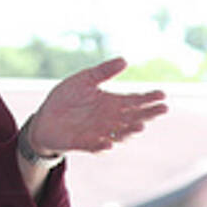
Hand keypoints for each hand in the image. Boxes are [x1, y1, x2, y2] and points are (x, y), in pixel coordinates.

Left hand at [29, 57, 166, 154]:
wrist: (44, 118)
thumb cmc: (66, 98)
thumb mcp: (83, 80)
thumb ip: (103, 72)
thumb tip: (125, 60)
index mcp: (111, 103)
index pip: (134, 101)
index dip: (148, 98)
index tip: (163, 94)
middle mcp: (109, 119)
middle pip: (133, 118)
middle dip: (148, 114)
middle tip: (162, 109)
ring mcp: (98, 132)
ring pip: (119, 134)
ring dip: (130, 131)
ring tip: (140, 126)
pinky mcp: (83, 143)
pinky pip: (95, 146)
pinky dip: (102, 146)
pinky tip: (109, 143)